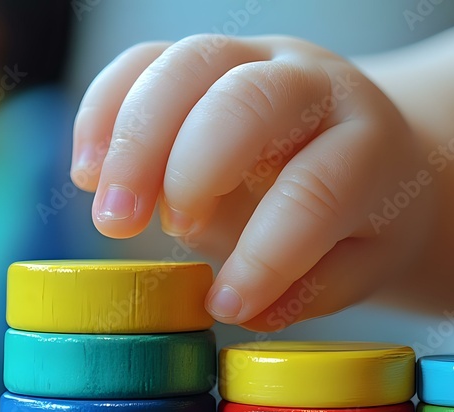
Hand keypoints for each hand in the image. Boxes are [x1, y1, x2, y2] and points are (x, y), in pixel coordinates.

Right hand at [71, 35, 434, 330]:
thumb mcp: (362, 264)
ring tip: (107, 214)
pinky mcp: (209, 59)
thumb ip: (314, 286)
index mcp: (367, 145)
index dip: (265, 252)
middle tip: (136, 234)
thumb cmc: (362, 218)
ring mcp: (259, 60)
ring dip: (130, 138)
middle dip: (181, 168)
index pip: (315, 190)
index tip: (226, 307)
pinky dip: (105, 109)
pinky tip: (86, 171)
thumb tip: (248, 310)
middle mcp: (315, 87)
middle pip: (246, 101)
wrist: (367, 151)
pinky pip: (146, 61)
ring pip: (187, 65)